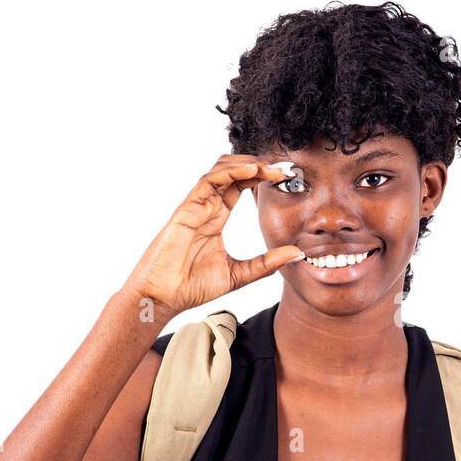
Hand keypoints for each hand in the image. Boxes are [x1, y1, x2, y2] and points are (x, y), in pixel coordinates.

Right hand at [121, 155, 302, 317]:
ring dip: (248, 163)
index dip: (263, 177)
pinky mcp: (187, 209)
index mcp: (217, 217)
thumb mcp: (240, 275)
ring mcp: (196, 206)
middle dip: (259, 165)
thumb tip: (297, 254)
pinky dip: (230, 172)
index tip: (286, 177)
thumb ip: (267, 263)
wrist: (163, 297)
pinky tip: (251, 171)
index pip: (242, 186)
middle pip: (234, 172)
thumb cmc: (192, 286)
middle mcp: (207, 207)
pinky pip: (209, 182)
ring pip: (221, 170)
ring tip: (271, 167)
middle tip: (284, 168)